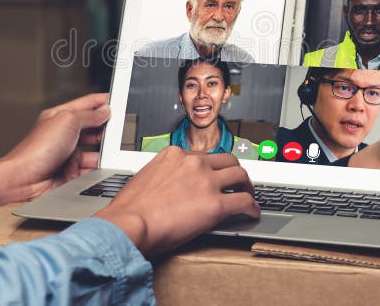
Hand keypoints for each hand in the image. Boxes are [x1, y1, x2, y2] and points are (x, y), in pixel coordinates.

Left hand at [0, 93, 110, 218]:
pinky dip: (98, 169)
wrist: (23, 180)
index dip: (102, 101)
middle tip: (119, 129)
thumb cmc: (36, 150)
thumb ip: (89, 115)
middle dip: (106, 129)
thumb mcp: (67, 121)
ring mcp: (68, 154)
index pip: (86, 105)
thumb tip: (104, 110)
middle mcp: (64, 135)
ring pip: (94, 151)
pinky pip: (90, 169)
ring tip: (111, 152)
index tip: (117, 100)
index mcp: (61, 117)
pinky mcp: (70, 172)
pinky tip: (102, 167)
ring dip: (102, 152)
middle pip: (92, 128)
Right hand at [93, 146, 259, 254]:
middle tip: (237, 183)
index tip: (213, 176)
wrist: (127, 225)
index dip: (211, 168)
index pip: (202, 156)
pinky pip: (243, 202)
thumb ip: (162, 178)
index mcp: (174, 155)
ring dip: (247, 187)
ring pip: (240, 176)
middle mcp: (193, 163)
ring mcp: (206, 182)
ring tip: (248, 196)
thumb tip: (167, 189)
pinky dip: (252, 207)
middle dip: (234, 171)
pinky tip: (251, 213)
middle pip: (226, 160)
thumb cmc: (129, 210)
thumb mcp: (144, 180)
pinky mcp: (215, 205)